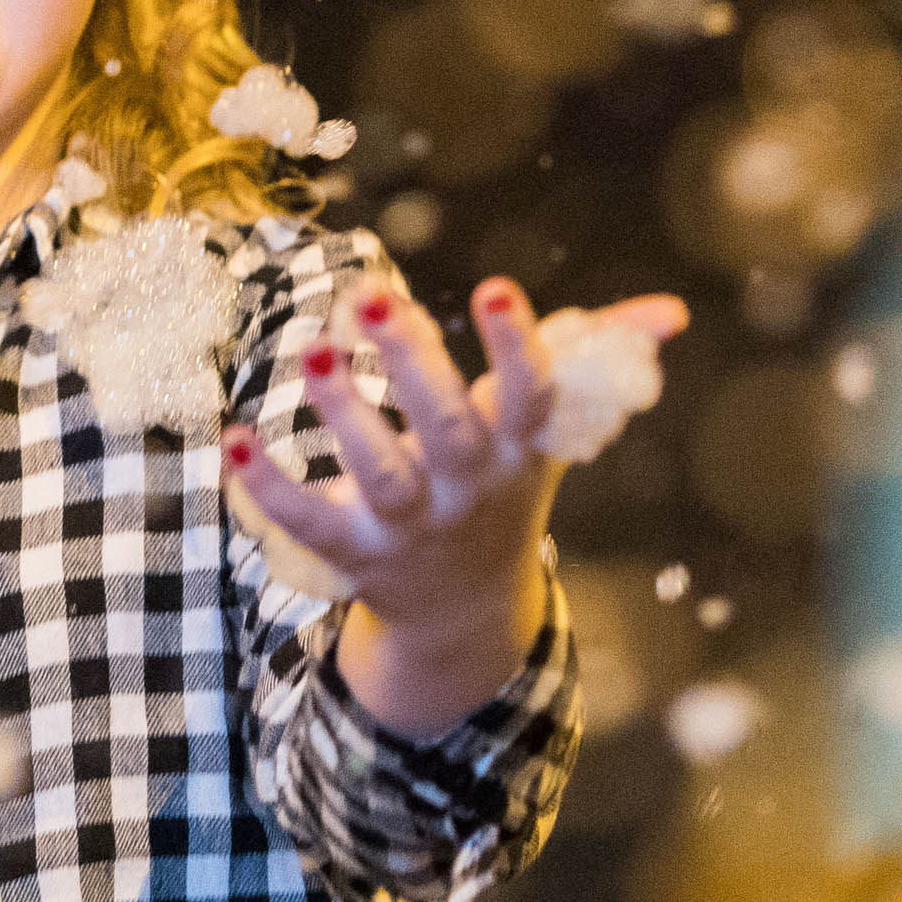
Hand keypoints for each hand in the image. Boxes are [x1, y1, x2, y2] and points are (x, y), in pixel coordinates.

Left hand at [223, 276, 687, 648]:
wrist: (467, 615)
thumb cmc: (503, 486)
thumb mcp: (549, 430)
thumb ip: (603, 358)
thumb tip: (670, 312)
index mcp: (518, 450)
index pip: (530, 397)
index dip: (519, 346)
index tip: (497, 286)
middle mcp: (468, 490)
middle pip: (446, 429)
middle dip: (414, 362)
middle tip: (374, 294)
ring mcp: (411, 527)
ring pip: (380, 476)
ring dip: (345, 416)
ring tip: (312, 355)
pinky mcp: (355, 554)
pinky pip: (308, 522)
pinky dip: (267, 486)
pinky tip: (230, 438)